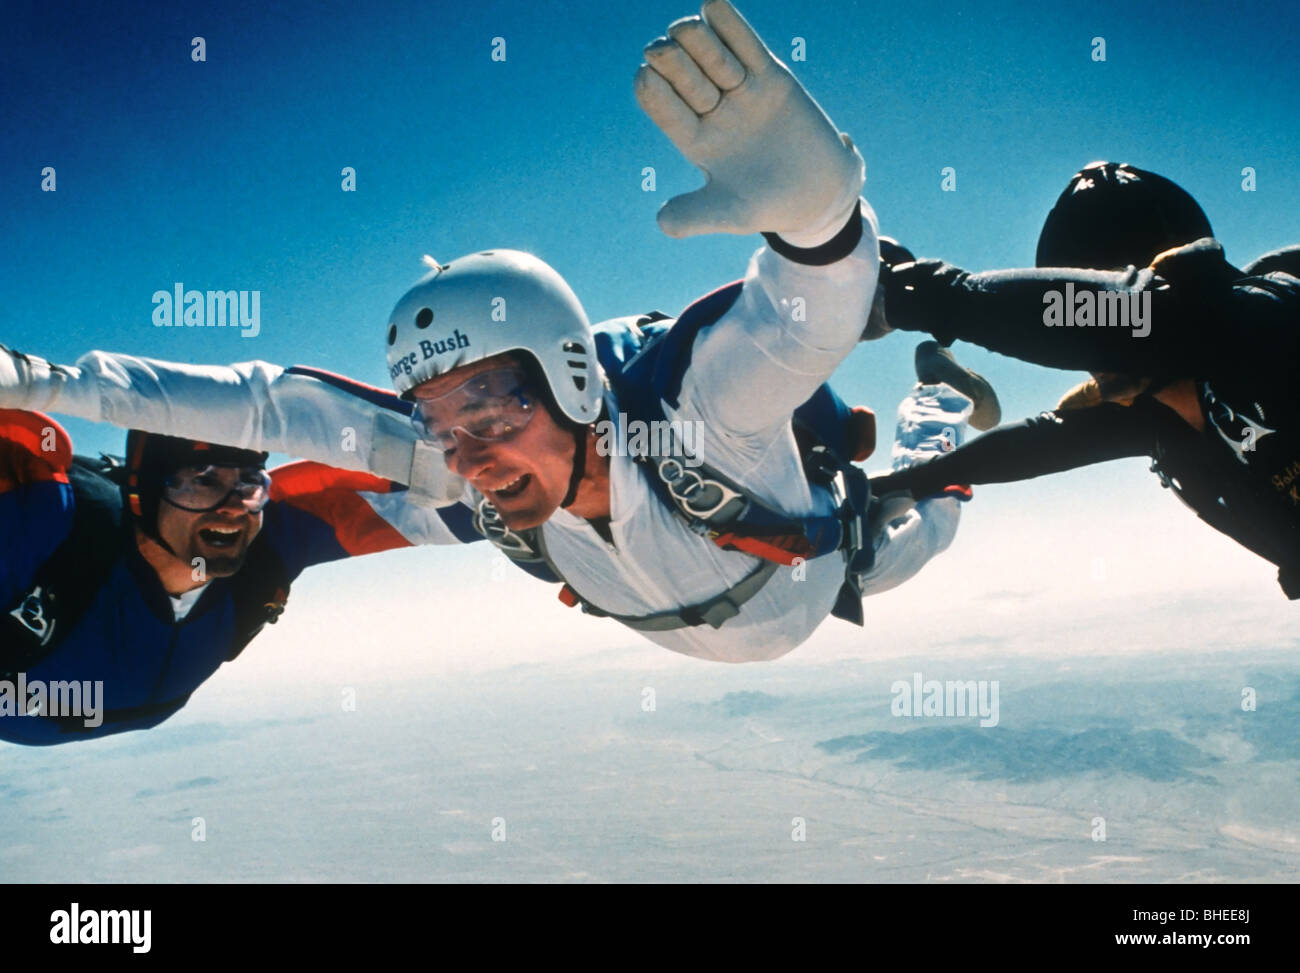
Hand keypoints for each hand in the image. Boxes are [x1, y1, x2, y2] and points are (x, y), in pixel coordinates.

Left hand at [635, 0, 863, 239]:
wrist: (817, 194)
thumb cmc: (769, 207)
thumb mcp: (731, 214)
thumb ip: (696, 216)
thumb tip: (662, 223)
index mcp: (697, 141)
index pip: (668, 112)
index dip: (655, 94)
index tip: (643, 76)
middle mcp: (713, 112)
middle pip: (687, 81)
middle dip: (673, 64)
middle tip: (659, 49)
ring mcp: (741, 93)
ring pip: (715, 59)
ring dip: (697, 41)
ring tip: (682, 27)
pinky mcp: (770, 78)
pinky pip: (748, 48)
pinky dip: (732, 27)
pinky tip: (713, 4)